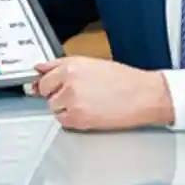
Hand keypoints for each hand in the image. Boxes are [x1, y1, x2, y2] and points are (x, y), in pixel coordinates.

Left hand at [29, 57, 173, 130]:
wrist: (144, 95)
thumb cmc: (124, 80)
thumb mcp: (91, 63)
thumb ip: (61, 65)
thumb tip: (41, 68)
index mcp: (72, 65)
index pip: (44, 75)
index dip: (50, 82)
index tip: (50, 86)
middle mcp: (69, 82)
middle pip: (47, 92)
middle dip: (57, 94)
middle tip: (75, 95)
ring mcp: (72, 101)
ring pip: (54, 107)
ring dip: (64, 107)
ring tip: (85, 103)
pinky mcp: (79, 118)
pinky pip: (63, 121)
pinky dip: (70, 119)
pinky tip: (86, 112)